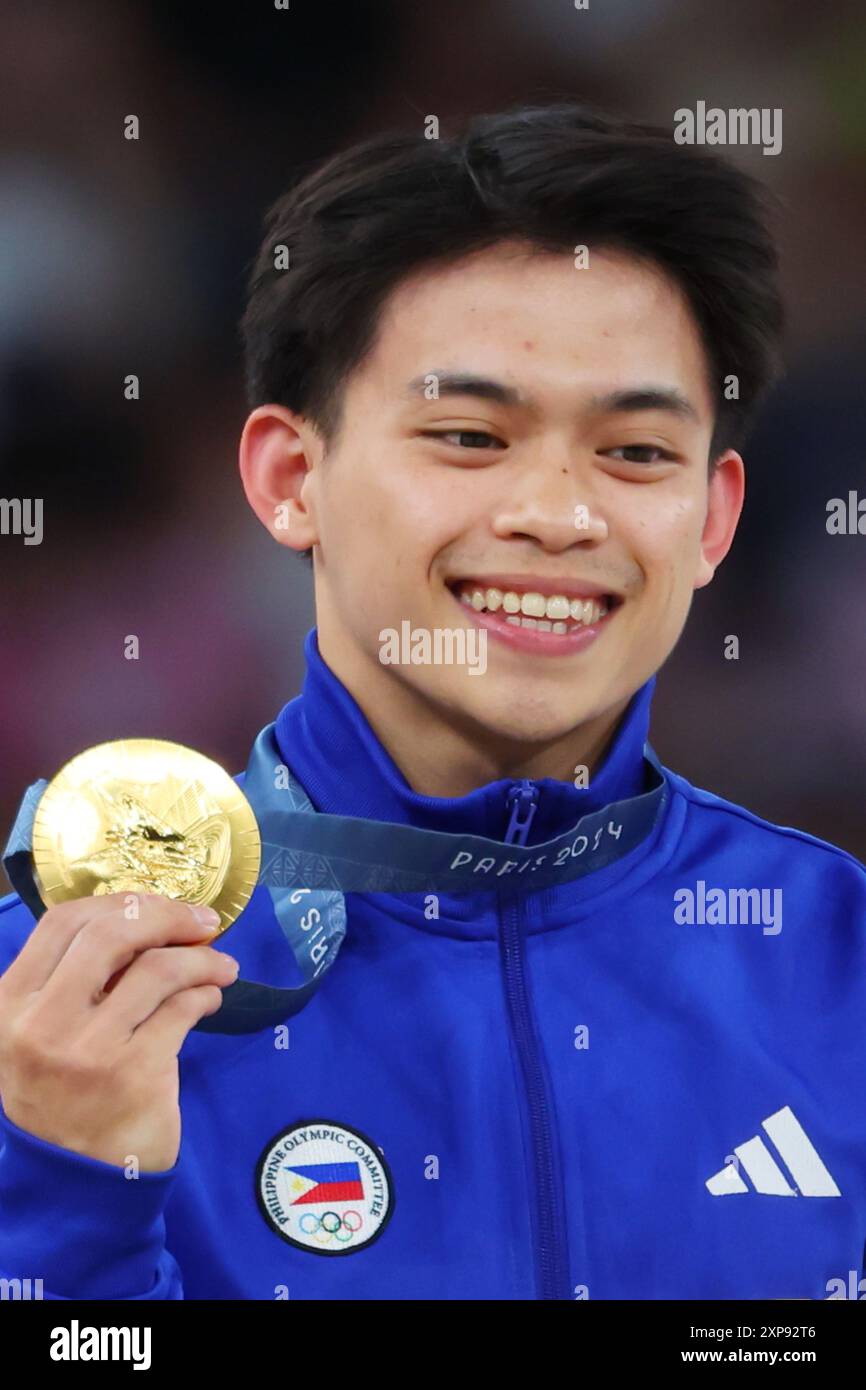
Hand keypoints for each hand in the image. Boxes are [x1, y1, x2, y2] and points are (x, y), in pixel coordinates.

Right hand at [0, 893, 238, 1170]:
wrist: (74, 1185)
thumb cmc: (63, 1097)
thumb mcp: (40, 1035)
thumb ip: (73, 981)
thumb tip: (145, 920)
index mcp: (11, 1004)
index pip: (63, 922)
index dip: (120, 902)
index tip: (158, 907)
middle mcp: (41, 1024)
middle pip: (111, 933)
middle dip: (168, 916)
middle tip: (203, 923)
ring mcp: (87, 1051)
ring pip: (158, 969)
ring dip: (201, 959)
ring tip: (220, 967)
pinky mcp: (135, 1075)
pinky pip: (182, 1009)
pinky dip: (206, 993)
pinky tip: (210, 998)